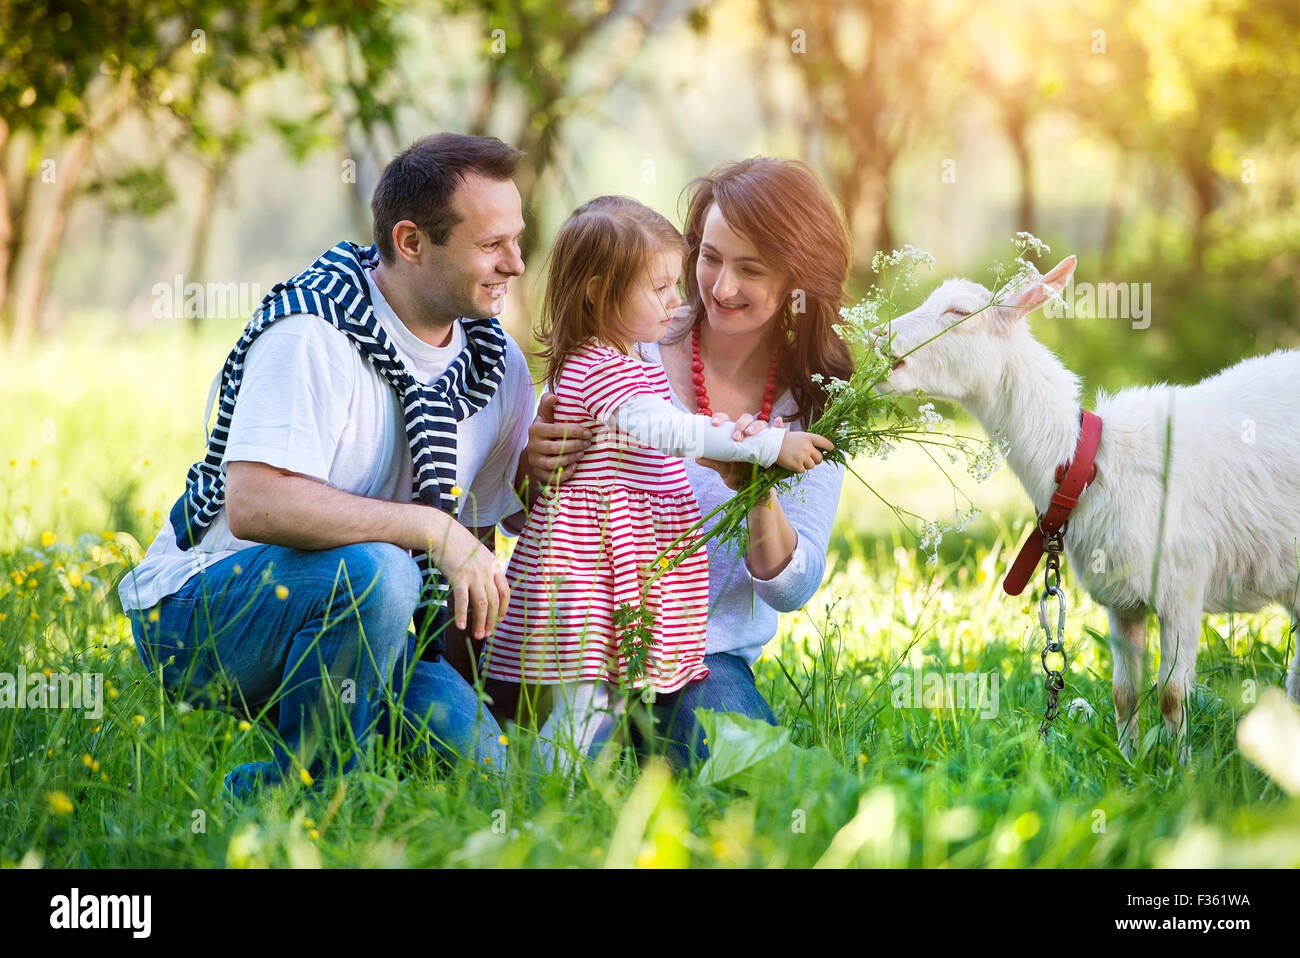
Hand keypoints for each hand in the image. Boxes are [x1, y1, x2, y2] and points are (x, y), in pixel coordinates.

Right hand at [427, 517, 510, 639]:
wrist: (440, 531)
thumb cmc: (456, 543)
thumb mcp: (477, 554)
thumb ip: (484, 569)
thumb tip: (484, 586)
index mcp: (494, 565)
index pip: (505, 592)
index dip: (503, 608)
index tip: (499, 620)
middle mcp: (487, 571)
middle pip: (494, 601)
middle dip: (491, 621)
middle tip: (485, 634)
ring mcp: (474, 574)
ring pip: (481, 604)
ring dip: (480, 622)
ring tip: (477, 635)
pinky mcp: (458, 577)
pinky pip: (462, 600)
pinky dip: (462, 615)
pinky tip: (461, 626)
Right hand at [526, 392, 590, 487]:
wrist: (536, 450)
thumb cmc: (547, 429)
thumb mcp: (545, 415)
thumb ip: (548, 403)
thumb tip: (554, 396)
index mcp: (535, 429)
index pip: (556, 430)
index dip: (574, 431)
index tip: (588, 432)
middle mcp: (532, 446)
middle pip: (555, 447)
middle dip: (575, 445)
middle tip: (588, 443)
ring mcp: (535, 461)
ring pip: (554, 463)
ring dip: (571, 458)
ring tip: (582, 453)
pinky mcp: (539, 474)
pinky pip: (552, 478)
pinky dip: (565, 473)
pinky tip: (575, 466)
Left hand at [698, 414, 784, 489]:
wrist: (753, 492)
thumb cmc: (738, 476)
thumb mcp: (724, 471)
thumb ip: (713, 463)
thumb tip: (697, 457)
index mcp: (733, 436)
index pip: (727, 420)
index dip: (721, 417)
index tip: (714, 424)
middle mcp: (748, 435)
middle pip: (745, 419)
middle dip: (740, 424)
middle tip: (736, 437)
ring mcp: (762, 439)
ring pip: (761, 424)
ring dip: (756, 426)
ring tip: (750, 434)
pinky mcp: (773, 447)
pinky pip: (780, 434)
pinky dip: (780, 427)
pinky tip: (780, 422)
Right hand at [776, 429, 833, 473]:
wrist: (770, 444)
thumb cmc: (783, 439)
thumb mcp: (797, 435)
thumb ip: (808, 439)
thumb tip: (820, 444)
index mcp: (808, 437)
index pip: (824, 442)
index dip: (829, 447)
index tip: (831, 449)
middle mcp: (807, 446)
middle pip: (819, 458)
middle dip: (815, 460)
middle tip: (807, 458)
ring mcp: (802, 456)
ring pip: (812, 466)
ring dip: (806, 465)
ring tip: (797, 459)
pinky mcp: (797, 465)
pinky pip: (803, 470)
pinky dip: (798, 468)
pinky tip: (792, 463)